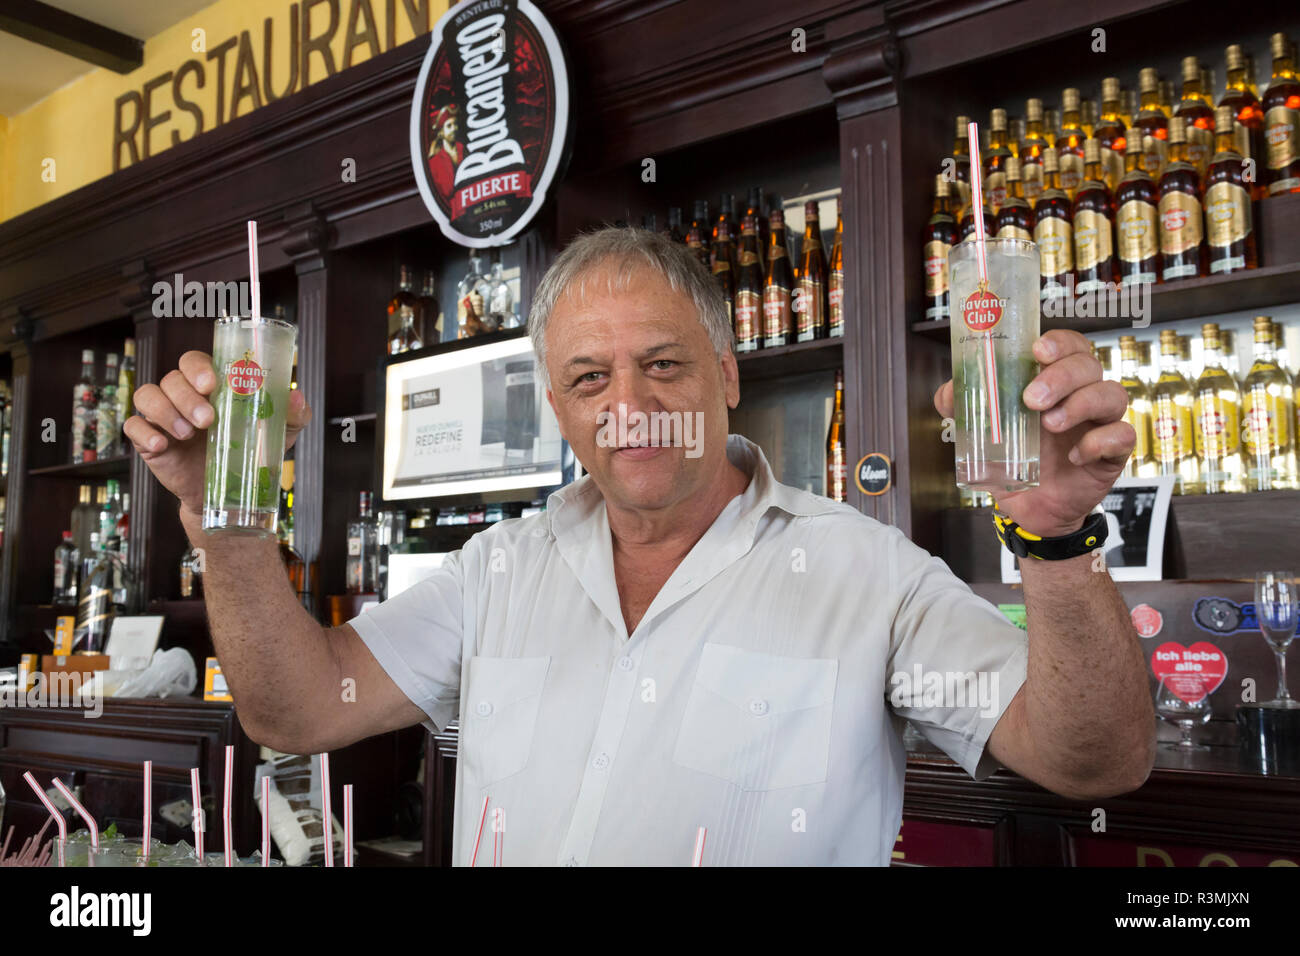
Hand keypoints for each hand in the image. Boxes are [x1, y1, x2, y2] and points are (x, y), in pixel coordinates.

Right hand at [123, 350, 311, 517]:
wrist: (230, 496)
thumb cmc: (250, 454)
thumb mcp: (278, 433)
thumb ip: (293, 415)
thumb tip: (297, 398)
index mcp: (210, 387)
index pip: (194, 361)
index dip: (198, 367)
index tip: (212, 384)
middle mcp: (183, 396)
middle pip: (172, 378)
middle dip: (187, 396)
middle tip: (207, 420)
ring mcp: (163, 417)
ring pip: (147, 395)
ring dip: (166, 411)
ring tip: (188, 434)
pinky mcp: (149, 440)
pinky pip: (133, 426)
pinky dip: (144, 432)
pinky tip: (162, 444)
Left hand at [934, 329, 1133, 536]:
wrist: (1029, 508)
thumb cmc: (1013, 460)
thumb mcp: (982, 432)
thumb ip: (963, 407)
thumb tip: (949, 394)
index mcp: (1053, 382)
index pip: (1068, 345)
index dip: (1058, 342)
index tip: (1037, 352)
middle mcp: (1080, 395)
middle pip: (1088, 365)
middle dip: (1061, 376)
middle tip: (1031, 399)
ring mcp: (1099, 423)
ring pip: (1112, 394)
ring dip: (1080, 404)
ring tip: (1050, 424)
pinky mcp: (1112, 453)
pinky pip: (1122, 436)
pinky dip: (1099, 442)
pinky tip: (1075, 456)